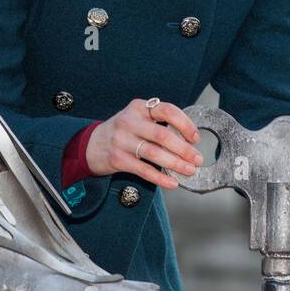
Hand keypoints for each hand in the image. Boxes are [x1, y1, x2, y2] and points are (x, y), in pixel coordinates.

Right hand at [85, 98, 203, 189]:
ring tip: (189, 171)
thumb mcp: (138, 119)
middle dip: (184, 149)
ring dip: (175, 164)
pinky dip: (160, 178)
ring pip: (154, 153)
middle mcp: (129, 121)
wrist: (91, 145)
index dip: (185, 124)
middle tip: (198, 159)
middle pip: (162, 135)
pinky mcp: (117, 159)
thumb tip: (190, 141)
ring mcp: (121, 140)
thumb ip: (159, 124)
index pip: (167, 110)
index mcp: (139, 107)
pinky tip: (172, 183)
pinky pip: (143, 170)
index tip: (195, 138)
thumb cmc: (124, 132)